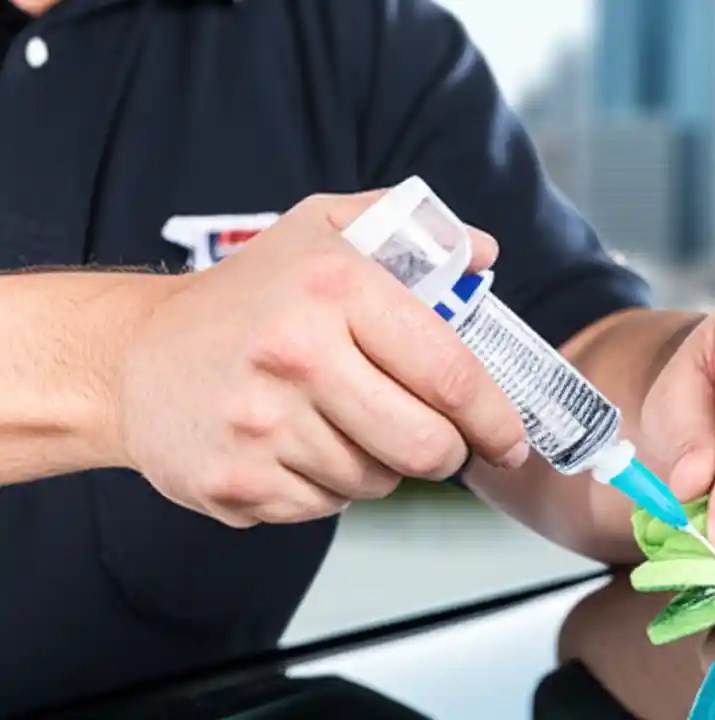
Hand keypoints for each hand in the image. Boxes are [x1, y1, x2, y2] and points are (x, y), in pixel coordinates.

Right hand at [116, 192, 527, 526]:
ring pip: (378, 482)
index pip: (450, 374)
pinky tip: (300, 445)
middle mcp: (298, 357)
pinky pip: (326, 507)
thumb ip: (408, 230)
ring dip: (381, 464)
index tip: (510, 437)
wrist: (131, 357)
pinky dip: (329, 486)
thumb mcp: (320, 230)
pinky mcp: (237, 483)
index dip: (495, 417)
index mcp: (334, 289)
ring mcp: (262, 427)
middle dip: (449, 452)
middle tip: (442, 442)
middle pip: (425, 446)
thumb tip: (484, 252)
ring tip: (346, 423)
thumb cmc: (247, 294)